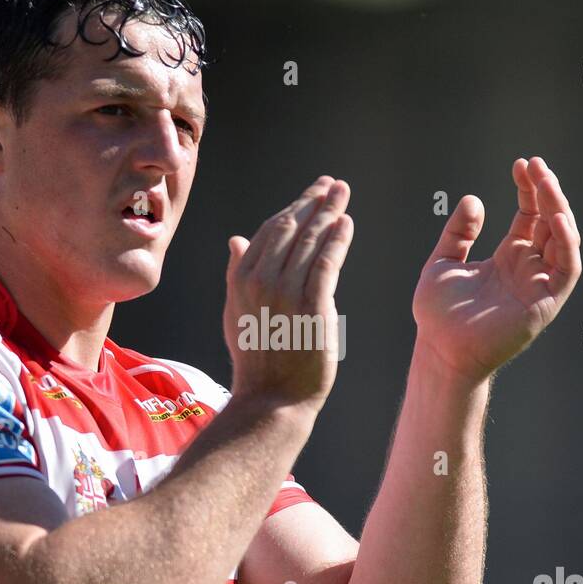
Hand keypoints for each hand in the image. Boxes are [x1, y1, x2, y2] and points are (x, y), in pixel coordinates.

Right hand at [225, 175, 353, 411]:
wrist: (271, 399)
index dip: (294, 207)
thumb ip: (236, 273)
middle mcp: (260, 280)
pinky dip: (337, 241)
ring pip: (310, 242)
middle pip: (291, 229)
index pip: (270, 231)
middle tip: (333, 184)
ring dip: (329, 214)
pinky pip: (326, 264)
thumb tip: (235, 239)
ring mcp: (286, 293)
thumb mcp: (235, 312)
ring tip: (343, 195)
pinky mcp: (312, 307)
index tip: (312, 193)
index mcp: (241, 279)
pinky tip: (347, 224)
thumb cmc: (256, 358)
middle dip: (314, 202)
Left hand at [412, 157, 581, 382]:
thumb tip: (474, 199)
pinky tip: (555, 217)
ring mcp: (539, 284)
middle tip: (535, 164)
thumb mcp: (442, 261)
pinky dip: (567, 242)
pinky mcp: (546, 303)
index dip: (530, 188)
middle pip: (550, 222)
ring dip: (558, 208)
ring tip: (545, 182)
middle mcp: (529, 268)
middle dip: (547, 191)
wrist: (440, 350)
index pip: (530, 215)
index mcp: (509, 257)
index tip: (521, 163)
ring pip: (564, 240)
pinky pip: (567, 269)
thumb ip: (458, 232)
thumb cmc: (439, 315)